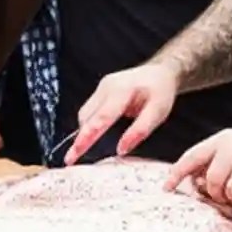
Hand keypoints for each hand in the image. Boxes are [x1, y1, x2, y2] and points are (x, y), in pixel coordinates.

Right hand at [65, 63, 179, 165]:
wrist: (160, 71)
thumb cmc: (161, 91)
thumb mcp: (158, 112)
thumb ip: (140, 130)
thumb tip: (121, 149)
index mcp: (121, 91)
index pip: (100, 118)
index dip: (86, 138)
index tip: (75, 154)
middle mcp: (107, 87)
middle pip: (87, 117)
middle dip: (78, 139)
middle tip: (71, 159)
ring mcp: (101, 87)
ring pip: (85, 114)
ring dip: (84, 132)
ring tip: (80, 152)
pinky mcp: (100, 91)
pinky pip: (89, 110)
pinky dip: (89, 125)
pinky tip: (92, 137)